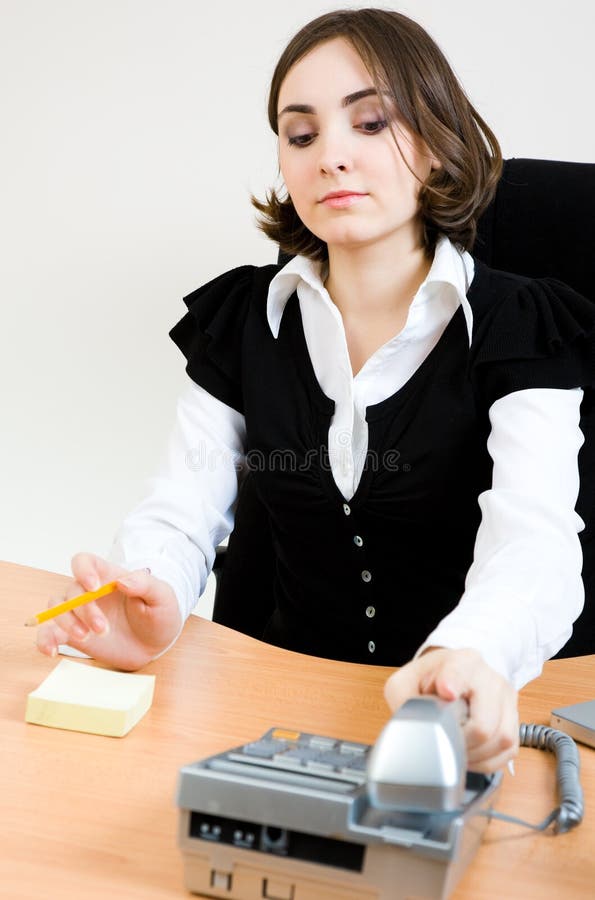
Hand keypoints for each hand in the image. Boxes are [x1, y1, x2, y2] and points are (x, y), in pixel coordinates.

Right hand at [36, 552, 181, 669]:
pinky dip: (45, 640)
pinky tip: (51, 651)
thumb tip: (123, 581)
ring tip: (87, 638)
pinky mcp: (73, 634)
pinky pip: (49, 633)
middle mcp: (89, 592)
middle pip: (72, 591)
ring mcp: (79, 613)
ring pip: (57, 609)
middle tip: (103, 629)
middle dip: (85, 610)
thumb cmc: (159, 614)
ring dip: (67, 623)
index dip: (83, 570)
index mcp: (109, 576)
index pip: (84, 562)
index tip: (94, 586)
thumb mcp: (163, 596)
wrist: (156, 644)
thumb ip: (146, 584)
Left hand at [383, 647, 518, 773]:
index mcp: (461, 662)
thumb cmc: (428, 681)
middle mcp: (489, 677)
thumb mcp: (404, 683)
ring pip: (502, 740)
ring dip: (476, 756)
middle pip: (485, 724)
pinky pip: (508, 751)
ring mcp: (506, 699)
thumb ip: (403, 701)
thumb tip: (412, 729)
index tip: (446, 692)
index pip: (459, 672)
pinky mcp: (514, 719)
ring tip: (456, 751)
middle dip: (461, 743)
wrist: (451, 676)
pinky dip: (488, 761)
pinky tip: (470, 755)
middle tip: (445, 744)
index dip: (453, 683)